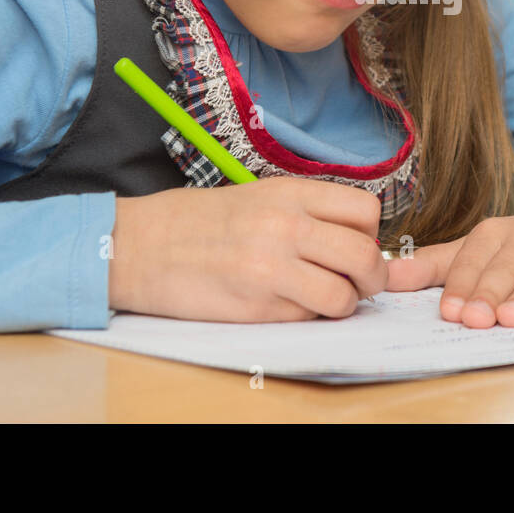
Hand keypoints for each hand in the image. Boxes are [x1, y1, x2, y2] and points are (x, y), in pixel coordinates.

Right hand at [108, 178, 386, 322]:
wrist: (142, 246)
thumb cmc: (200, 222)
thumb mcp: (261, 197)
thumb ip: (309, 214)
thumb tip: (358, 240)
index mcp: (291, 193)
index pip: (366, 212)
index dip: (371, 234)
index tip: (358, 243)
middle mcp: (286, 226)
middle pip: (365, 257)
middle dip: (372, 277)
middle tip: (358, 283)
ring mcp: (272, 268)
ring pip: (344, 297)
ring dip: (342, 304)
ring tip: (322, 299)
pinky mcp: (257, 307)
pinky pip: (307, 319)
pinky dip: (307, 318)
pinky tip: (285, 305)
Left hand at [384, 192, 513, 327]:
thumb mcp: (487, 248)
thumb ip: (438, 265)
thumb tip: (386, 276)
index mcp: (498, 232)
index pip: (475, 258)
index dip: (462, 285)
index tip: (448, 312)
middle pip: (508, 265)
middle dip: (490, 292)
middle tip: (475, 321)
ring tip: (511, 318)